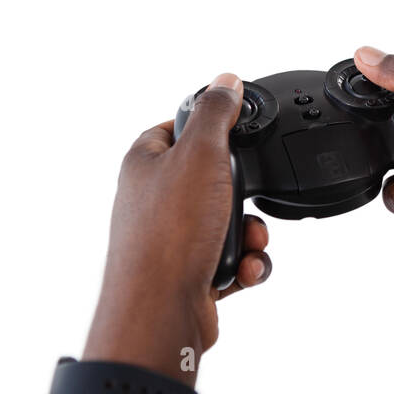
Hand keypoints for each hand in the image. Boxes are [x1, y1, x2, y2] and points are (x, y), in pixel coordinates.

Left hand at [88, 73, 271, 375]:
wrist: (160, 312)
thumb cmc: (169, 235)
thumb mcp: (201, 155)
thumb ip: (216, 113)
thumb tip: (226, 81)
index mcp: (144, 163)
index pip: (176, 128)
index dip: (208, 126)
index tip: (236, 127)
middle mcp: (152, 200)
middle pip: (211, 179)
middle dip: (243, 193)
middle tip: (249, 200)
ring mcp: (169, 239)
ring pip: (225, 222)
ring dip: (249, 233)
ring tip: (249, 242)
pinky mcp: (187, 274)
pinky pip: (228, 260)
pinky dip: (245, 264)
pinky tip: (244, 270)